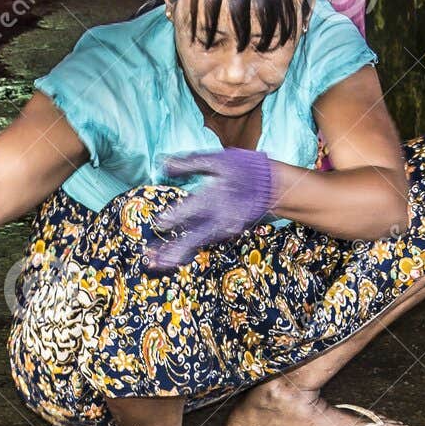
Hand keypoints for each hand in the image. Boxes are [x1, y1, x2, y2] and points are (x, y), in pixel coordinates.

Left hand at [142, 148, 276, 271]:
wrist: (274, 187)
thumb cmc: (244, 169)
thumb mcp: (217, 160)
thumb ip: (189, 163)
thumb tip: (162, 163)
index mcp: (214, 199)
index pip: (187, 212)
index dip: (171, 218)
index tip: (159, 223)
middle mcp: (218, 219)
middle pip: (190, 238)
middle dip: (170, 250)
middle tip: (151, 260)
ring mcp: (224, 229)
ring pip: (195, 245)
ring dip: (176, 254)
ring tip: (157, 265)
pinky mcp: (226, 233)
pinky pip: (203, 244)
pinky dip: (187, 251)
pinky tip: (173, 258)